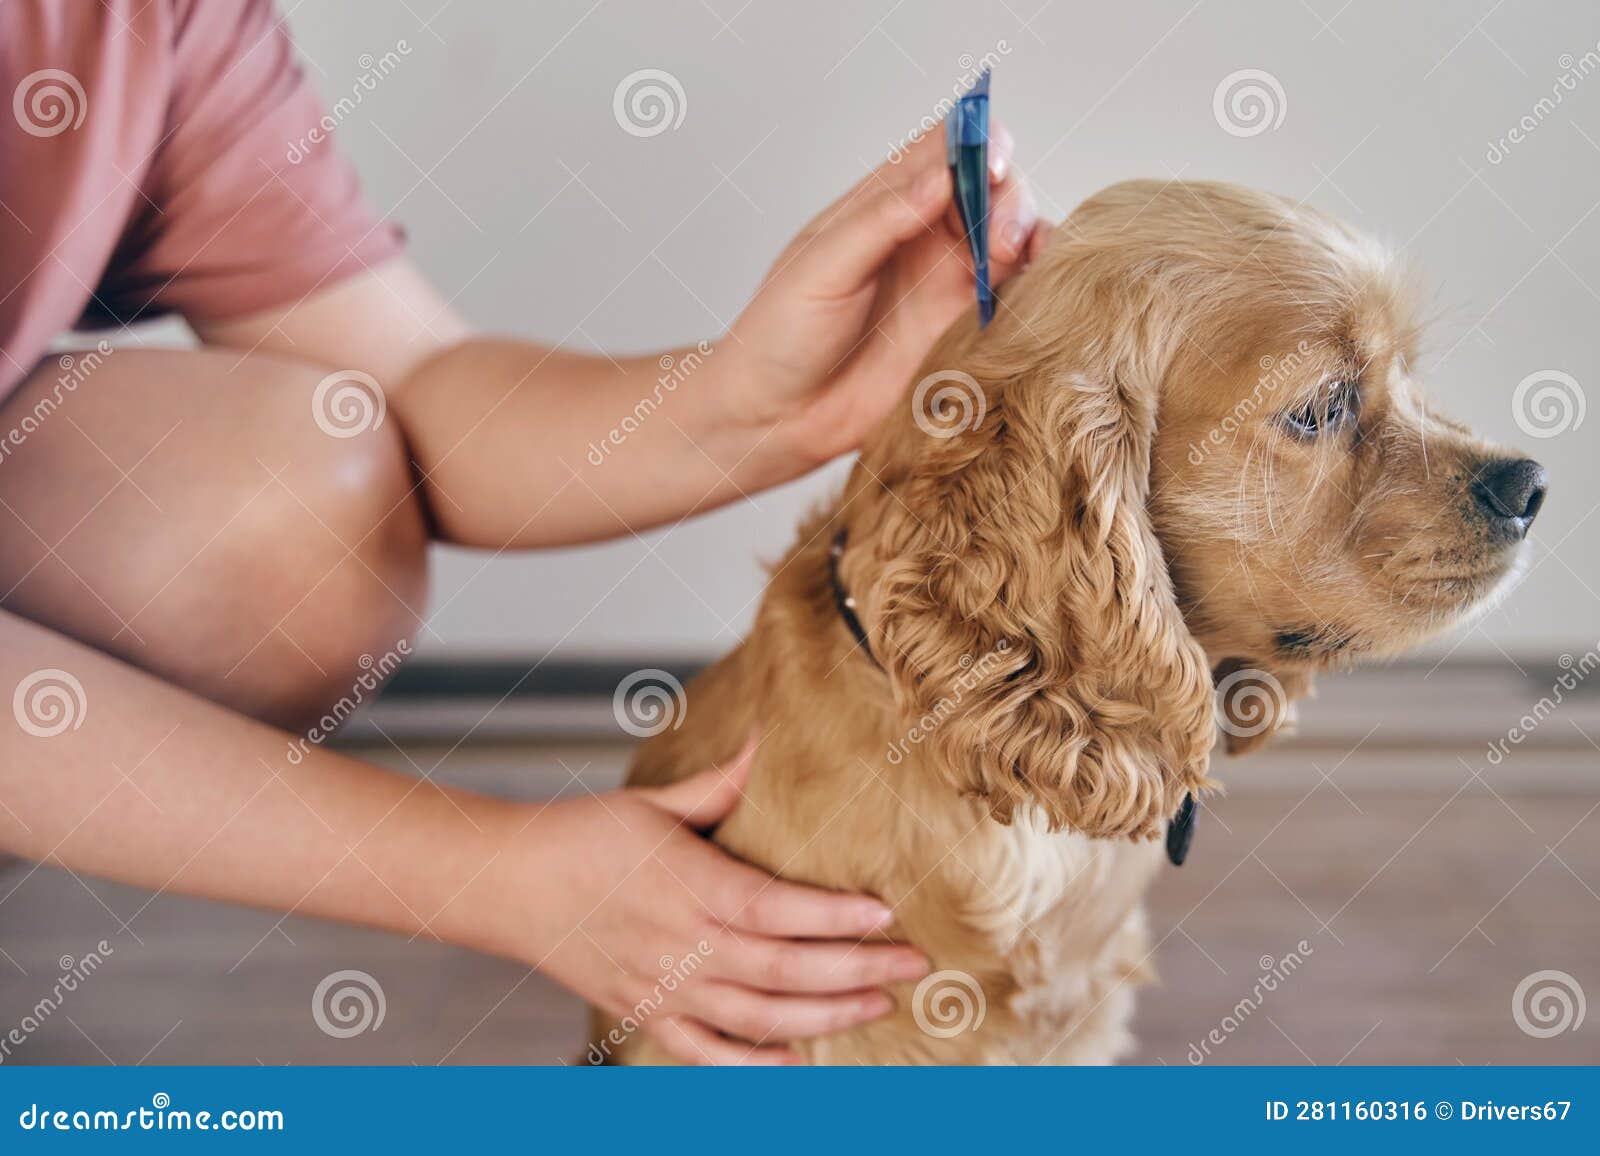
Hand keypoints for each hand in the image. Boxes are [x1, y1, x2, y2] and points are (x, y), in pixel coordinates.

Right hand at [501, 739, 928, 1064]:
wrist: (506, 886)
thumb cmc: (580, 836)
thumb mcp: (653, 802)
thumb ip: (722, 783)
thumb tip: (770, 736)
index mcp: (687, 884)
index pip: (776, 909)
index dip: (835, 917)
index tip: (886, 912)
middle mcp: (680, 944)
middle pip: (783, 969)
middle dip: (856, 970)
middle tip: (913, 964)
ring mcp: (662, 987)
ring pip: (758, 1017)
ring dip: (825, 1016)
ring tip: (878, 1003)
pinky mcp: (644, 1013)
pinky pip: (704, 1053)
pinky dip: (751, 1065)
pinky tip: (797, 1061)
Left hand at [714, 117, 1048, 477]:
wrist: (778, 415)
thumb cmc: (781, 335)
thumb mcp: (822, 267)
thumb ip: (884, 220)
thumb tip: (942, 177)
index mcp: (882, 203)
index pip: (944, 148)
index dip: (978, 140)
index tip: (992, 160)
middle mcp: (922, 234)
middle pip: (991, 187)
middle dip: (1007, 195)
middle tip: (998, 231)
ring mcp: (946, 280)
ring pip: (1011, 234)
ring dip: (1025, 232)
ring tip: (1007, 255)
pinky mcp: (963, 328)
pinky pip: (1015, 293)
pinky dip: (1037, 280)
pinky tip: (1034, 281)